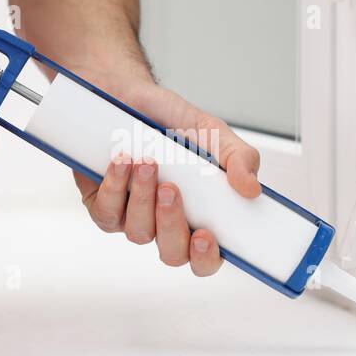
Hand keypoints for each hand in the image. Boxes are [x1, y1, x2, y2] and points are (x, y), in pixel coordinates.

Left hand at [71, 77, 260, 276]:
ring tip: (148, 162)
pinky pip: (107, 214)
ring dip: (143, 198)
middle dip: (171, 224)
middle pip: (172, 254)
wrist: (126, 96)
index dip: (207, 258)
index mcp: (201, 215)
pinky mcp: (103, 207)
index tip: (205, 235)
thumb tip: (252, 188)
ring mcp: (133, 218)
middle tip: (171, 189)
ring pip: (139, 233)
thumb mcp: (213, 132)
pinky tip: (122, 161)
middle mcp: (166, 224)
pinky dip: (115, 187)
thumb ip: (239, 158)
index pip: (208, 258)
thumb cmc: (171, 122)